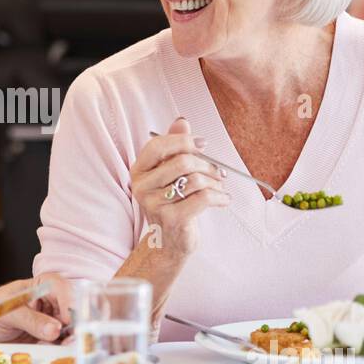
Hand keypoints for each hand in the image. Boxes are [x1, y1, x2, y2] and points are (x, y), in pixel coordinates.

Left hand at [0, 273, 72, 344]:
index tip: (66, 318)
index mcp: (38, 287)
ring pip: (66, 329)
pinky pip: (57, 344)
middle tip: (72, 338)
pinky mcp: (43, 340)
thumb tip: (55, 329)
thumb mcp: (7, 312)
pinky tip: (58, 353)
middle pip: (68, 309)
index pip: (58, 287)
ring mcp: (46, 322)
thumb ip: (31, 320)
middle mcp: (46, 304)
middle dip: (72, 324)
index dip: (66, 300)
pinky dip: (60, 349)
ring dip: (68, 339)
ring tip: (66, 348)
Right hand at [130, 117, 229, 257]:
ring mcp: (154, 204)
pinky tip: (223, 200)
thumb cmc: (173, 204)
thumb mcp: (171, 174)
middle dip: (207, 164)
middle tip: (218, 173)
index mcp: (139, 171)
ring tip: (220, 188)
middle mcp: (142, 186)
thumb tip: (181, 121)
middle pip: (182, 161)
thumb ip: (174, 147)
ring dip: (215, 183)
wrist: (169, 242)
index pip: (157, 145)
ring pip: (195, 180)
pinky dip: (220, 197)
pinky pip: (203, 198)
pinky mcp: (172, 219)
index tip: (203, 144)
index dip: (182, 141)